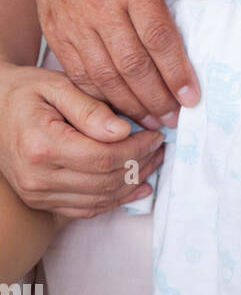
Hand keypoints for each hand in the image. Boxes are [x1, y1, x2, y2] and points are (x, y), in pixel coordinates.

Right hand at [0, 62, 164, 217]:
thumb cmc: (26, 91)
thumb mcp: (57, 85)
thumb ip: (90, 108)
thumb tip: (123, 131)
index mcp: (41, 145)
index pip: (102, 157)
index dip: (136, 148)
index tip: (156, 133)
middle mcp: (37, 178)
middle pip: (104, 181)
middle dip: (140, 164)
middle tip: (161, 146)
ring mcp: (37, 194)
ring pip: (98, 200)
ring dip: (132, 184)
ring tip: (154, 161)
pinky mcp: (41, 202)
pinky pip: (85, 209)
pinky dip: (115, 200)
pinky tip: (137, 186)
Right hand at [31, 0, 227, 121]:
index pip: (159, 38)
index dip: (177, 72)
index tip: (192, 97)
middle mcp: (100, 6)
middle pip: (132, 64)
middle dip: (156, 98)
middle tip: (174, 120)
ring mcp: (74, 21)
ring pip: (104, 75)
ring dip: (129, 104)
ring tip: (151, 122)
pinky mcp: (55, 31)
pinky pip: (78, 73)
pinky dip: (99, 95)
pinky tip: (118, 108)